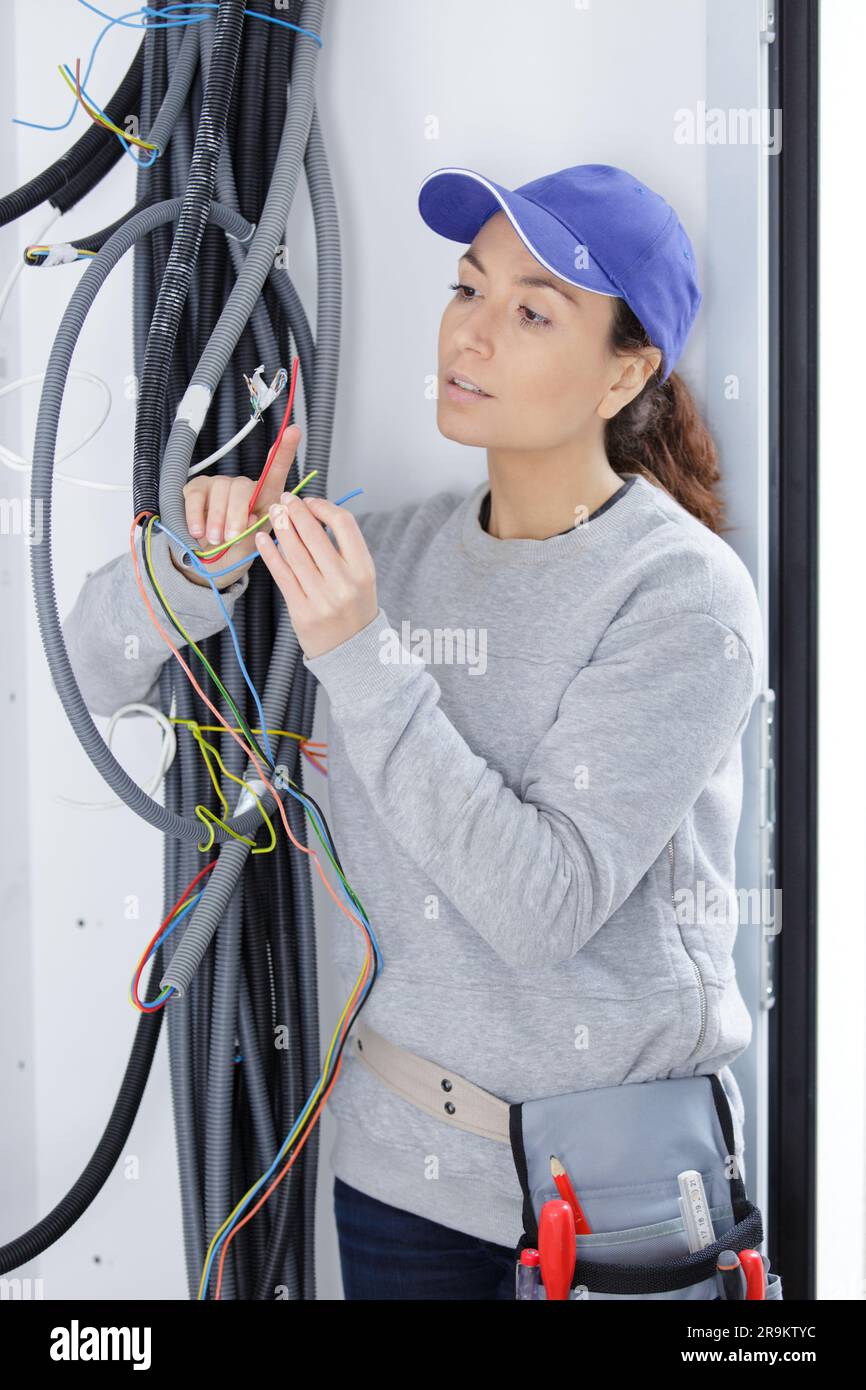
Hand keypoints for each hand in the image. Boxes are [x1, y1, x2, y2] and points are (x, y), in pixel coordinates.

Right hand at [172, 425, 302, 588]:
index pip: (276, 471)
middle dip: (237, 514)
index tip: (294, 430)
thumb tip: (251, 519)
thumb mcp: (253, 547)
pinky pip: (196, 496)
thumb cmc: (237, 551)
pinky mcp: (197, 488)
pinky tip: (197, 531)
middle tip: (232, 538)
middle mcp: (244, 487)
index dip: (285, 450)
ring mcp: (220, 485)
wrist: (210, 564)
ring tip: (215, 540)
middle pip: (243, 488)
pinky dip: (196, 515)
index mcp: (265, 498)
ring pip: (220, 491)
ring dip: (217, 518)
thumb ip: (255, 533)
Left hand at [255, 493, 377, 658]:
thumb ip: (342, 549)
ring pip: (295, 553)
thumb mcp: (361, 577)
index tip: (310, 502)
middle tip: (285, 499)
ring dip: (281, 527)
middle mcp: (344, 583)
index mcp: (364, 570)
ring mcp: (321, 598)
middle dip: (296, 512)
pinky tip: (262, 539)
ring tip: (273, 512)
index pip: (344, 525)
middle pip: (315, 535)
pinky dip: (270, 554)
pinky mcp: (301, 611)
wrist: (352, 651)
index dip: (323, 507)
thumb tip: (310, 514)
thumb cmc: (354, 606)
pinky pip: (282, 575)